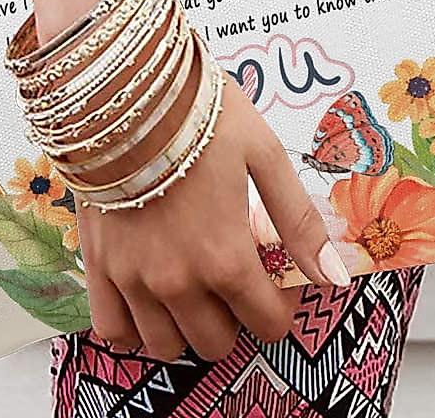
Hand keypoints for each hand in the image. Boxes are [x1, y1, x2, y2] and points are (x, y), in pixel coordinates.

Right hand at [0, 0, 352, 363]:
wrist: (123, 87)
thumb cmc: (201, 112)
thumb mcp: (265, 156)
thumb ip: (300, 222)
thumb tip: (337, 277)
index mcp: (225, 255)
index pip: (265, 322)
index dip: (281, 309)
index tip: (279, 285)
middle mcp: (177, 280)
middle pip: (215, 341)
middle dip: (237, 318)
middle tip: (239, 279)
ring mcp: (132, 279)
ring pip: (166, 346)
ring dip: (189, 328)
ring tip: (198, 288)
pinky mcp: (97, 267)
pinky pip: (114, 332)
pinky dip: (135, 331)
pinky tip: (152, 301)